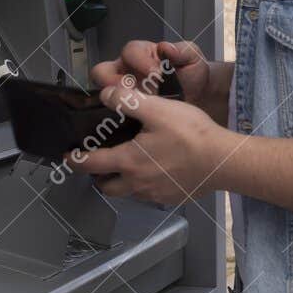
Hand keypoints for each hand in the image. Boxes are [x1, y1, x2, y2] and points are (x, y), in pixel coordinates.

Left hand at [65, 85, 235, 207]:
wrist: (224, 162)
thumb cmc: (191, 135)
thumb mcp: (157, 110)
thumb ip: (127, 100)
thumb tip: (105, 94)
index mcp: (128, 162)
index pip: (90, 164)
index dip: (75, 159)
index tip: (68, 156)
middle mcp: (137, 184)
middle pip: (105, 187)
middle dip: (97, 177)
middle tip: (98, 163)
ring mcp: (154, 195)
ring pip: (127, 193)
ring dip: (120, 182)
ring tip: (126, 165)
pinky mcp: (170, 199)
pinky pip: (148, 196)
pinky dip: (143, 185)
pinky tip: (154, 171)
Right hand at [90, 39, 227, 124]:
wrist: (200, 97)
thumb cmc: (192, 74)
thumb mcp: (193, 57)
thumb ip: (183, 50)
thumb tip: (166, 48)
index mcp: (141, 53)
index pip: (130, 52)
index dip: (140, 62)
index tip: (156, 73)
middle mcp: (126, 70)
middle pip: (102, 71)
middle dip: (113, 81)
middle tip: (133, 91)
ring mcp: (124, 91)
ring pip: (103, 92)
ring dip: (114, 99)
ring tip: (133, 106)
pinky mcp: (127, 109)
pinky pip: (113, 111)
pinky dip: (120, 115)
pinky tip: (137, 119)